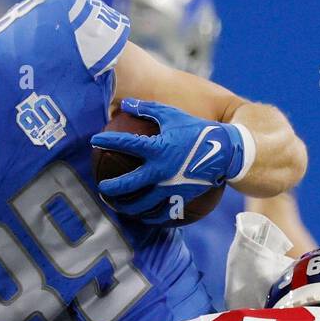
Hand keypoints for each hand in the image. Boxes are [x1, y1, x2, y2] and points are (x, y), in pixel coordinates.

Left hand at [93, 97, 249, 224]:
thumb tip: (126, 103)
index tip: (94, 140)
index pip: (126, 144)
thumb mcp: (172, 115)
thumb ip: (148, 109)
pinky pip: (160, 213)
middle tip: (101, 187)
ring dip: (126, 206)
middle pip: (128, 184)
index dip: (107, 140)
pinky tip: (141, 216)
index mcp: (158, 148)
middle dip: (111, 187)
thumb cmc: (197, 130)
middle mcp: (161, 171)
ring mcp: (170, 188)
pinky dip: (148, 217)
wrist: (225, 153)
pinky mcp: (180, 199)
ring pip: (142, 204)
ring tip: (117, 206)